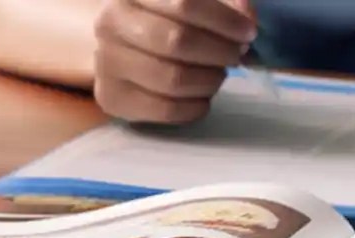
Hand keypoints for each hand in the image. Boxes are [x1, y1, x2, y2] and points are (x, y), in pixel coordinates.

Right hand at [93, 0, 256, 123]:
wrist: (114, 46)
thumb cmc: (160, 20)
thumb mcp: (189, 1)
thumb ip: (224, 2)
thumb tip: (245, 18)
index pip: (184, 3)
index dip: (224, 20)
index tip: (247, 32)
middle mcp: (111, 24)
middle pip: (177, 42)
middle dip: (219, 51)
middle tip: (234, 56)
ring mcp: (106, 63)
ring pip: (173, 79)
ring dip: (210, 80)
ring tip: (218, 74)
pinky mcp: (112, 98)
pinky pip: (165, 109)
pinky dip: (195, 107)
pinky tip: (203, 97)